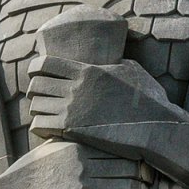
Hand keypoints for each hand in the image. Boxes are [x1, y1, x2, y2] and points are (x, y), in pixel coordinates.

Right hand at [0, 139, 148, 188]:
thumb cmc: (34, 169)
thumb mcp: (53, 147)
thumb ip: (77, 140)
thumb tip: (100, 135)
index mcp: (78, 147)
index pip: (119, 147)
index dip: (136, 153)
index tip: (143, 157)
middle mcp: (84, 165)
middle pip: (127, 166)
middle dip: (142, 172)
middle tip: (149, 175)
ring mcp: (84, 186)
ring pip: (126, 186)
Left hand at [28, 55, 179, 147]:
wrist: (154, 127)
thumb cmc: (148, 99)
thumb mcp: (132, 70)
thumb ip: (115, 62)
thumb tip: (114, 57)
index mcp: (87, 70)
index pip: (45, 64)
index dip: (35, 68)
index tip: (35, 73)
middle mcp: (75, 88)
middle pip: (36, 85)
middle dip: (34, 90)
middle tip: (39, 96)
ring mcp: (72, 110)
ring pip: (36, 106)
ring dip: (37, 109)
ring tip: (44, 113)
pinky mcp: (73, 131)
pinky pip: (40, 125)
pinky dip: (39, 126)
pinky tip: (46, 128)